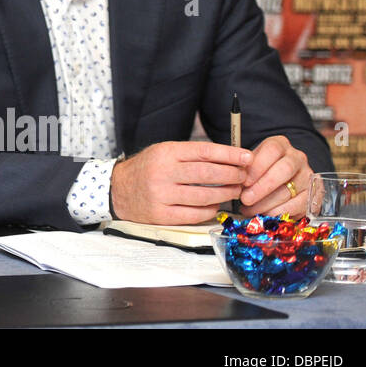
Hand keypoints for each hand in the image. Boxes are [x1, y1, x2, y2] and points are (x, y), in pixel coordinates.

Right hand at [110, 141, 249, 223]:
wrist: (118, 190)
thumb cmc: (148, 169)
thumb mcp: (164, 152)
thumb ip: (191, 155)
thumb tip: (229, 158)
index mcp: (165, 153)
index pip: (204, 151)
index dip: (229, 154)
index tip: (247, 157)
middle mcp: (162, 172)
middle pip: (207, 174)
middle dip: (232, 175)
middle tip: (245, 176)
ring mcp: (161, 195)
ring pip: (204, 196)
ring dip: (225, 194)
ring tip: (235, 191)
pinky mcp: (161, 215)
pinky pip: (195, 214)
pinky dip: (210, 210)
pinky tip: (216, 205)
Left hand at [239, 135, 310, 216]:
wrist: (284, 180)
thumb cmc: (262, 170)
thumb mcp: (252, 164)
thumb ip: (245, 170)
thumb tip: (233, 183)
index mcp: (280, 144)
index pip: (272, 150)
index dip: (257, 166)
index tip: (243, 181)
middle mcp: (297, 158)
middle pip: (284, 169)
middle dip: (262, 187)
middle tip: (245, 199)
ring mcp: (308, 176)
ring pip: (290, 190)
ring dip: (266, 203)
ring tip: (250, 209)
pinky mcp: (314, 195)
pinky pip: (298, 205)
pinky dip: (279, 212)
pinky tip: (265, 215)